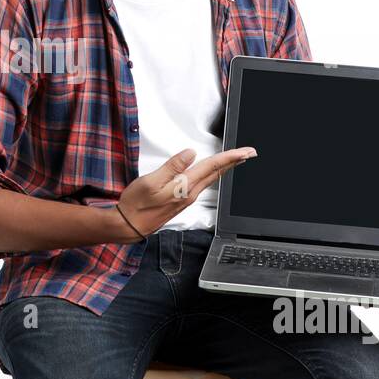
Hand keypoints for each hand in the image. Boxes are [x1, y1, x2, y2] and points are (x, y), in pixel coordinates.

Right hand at [114, 145, 256, 240]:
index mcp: (184, 186)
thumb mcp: (151, 182)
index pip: (212, 167)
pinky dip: (212, 175)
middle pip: (216, 173)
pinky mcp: (180, 201)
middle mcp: (189, 194)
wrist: (129, 226)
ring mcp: (186, 199)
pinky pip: (203, 184)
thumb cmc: (136, 204)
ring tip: (235, 160)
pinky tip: (213, 172)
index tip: (246, 151)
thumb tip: (190, 154)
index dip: (230, 157)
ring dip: (225, 168)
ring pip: (211, 179)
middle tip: (249, 153)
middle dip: (234, 162)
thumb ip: (172, 167)